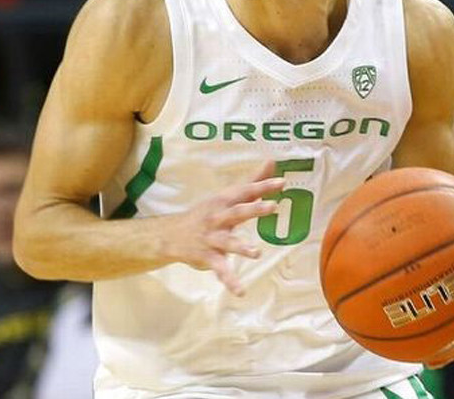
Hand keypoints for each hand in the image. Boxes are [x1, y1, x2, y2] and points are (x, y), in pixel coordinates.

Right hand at [161, 162, 282, 295]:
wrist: (171, 235)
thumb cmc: (207, 213)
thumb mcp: (227, 196)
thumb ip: (252, 182)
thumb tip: (272, 162)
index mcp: (224, 201)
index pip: (246, 192)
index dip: (263, 186)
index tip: (282, 183)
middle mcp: (218, 217)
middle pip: (237, 212)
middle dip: (254, 210)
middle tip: (273, 207)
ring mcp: (212, 238)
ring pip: (227, 243)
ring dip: (241, 247)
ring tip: (256, 253)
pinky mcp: (207, 257)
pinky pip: (220, 270)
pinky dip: (230, 281)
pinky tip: (241, 291)